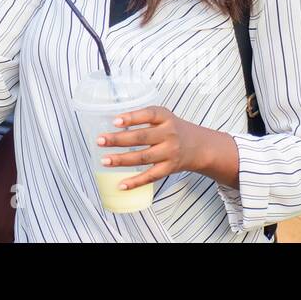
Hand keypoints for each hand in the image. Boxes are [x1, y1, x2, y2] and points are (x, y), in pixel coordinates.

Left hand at [96, 106, 216, 191]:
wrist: (200, 146)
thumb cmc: (174, 129)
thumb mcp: (163, 116)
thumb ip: (143, 118)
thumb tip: (112, 123)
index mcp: (165, 117)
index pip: (148, 115)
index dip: (131, 118)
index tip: (115, 121)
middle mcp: (169, 134)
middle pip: (141, 137)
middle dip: (118, 139)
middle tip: (100, 141)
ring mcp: (170, 153)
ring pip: (143, 157)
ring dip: (121, 160)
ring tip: (104, 160)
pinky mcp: (169, 168)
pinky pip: (150, 176)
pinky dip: (135, 182)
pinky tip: (121, 184)